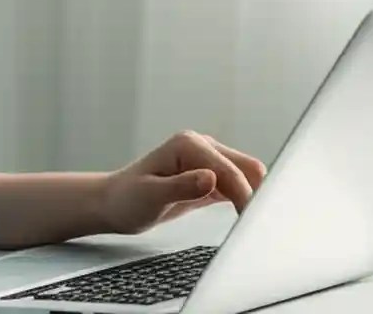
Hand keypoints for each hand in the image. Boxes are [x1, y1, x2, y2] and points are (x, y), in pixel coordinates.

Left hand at [98, 130, 266, 234]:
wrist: (113, 204)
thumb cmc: (126, 200)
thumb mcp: (150, 196)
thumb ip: (181, 187)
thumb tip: (211, 178)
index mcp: (189, 145)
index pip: (229, 171)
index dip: (245, 196)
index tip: (254, 221)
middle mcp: (201, 147)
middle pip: (247, 168)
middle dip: (257, 193)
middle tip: (259, 225)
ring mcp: (207, 161)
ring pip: (246, 177)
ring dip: (253, 197)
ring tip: (255, 225)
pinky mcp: (210, 178)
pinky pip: (237, 187)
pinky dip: (244, 201)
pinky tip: (244, 219)